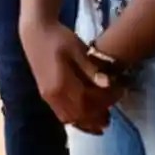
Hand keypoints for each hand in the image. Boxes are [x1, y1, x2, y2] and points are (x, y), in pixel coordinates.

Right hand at [20, 20, 121, 134]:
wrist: (35, 32)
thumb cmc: (58, 37)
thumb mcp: (77, 48)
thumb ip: (91, 68)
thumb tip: (108, 83)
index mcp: (61, 83)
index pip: (88, 102)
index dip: (105, 102)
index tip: (119, 92)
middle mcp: (53, 95)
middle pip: (79, 115)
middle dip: (97, 117)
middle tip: (112, 113)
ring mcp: (47, 96)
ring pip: (69, 118)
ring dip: (86, 122)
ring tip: (101, 120)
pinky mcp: (46, 94)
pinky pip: (61, 114)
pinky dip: (75, 119)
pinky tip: (85, 115)